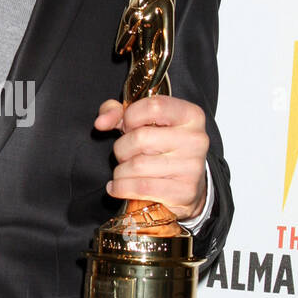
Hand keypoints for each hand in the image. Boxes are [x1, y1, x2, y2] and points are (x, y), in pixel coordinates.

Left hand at [94, 95, 208, 218]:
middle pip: (140, 138)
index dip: (131, 117)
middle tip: (126, 154)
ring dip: (120, 171)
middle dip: (122, 148)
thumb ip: (117, 112)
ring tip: (124, 171)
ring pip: (137, 165)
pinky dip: (121, 187)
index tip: (127, 127)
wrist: (187, 186)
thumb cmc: (162, 149)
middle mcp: (196, 139)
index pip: (154, 106)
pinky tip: (117, 187)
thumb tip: (101, 122)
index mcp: (190, 115)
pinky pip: (140, 187)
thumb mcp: (143, 122)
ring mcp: (192, 167)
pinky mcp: (184, 191)